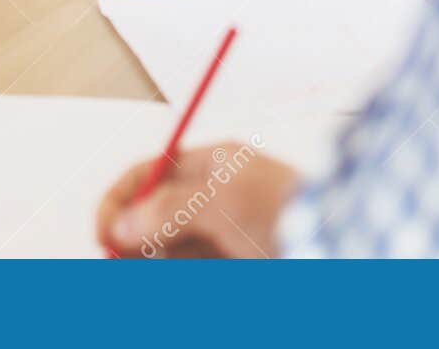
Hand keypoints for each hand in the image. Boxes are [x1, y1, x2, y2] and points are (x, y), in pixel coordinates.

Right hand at [96, 145, 300, 258]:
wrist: (335, 243)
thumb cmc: (286, 211)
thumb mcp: (222, 201)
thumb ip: (168, 210)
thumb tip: (121, 226)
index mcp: (211, 166)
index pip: (149, 174)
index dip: (120, 200)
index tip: (103, 232)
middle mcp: (212, 197)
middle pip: (151, 218)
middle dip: (128, 240)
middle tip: (115, 262)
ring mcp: (221, 234)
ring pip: (166, 252)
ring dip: (146, 261)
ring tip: (140, 268)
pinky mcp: (228, 264)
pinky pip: (186, 269)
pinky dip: (172, 272)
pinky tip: (167, 272)